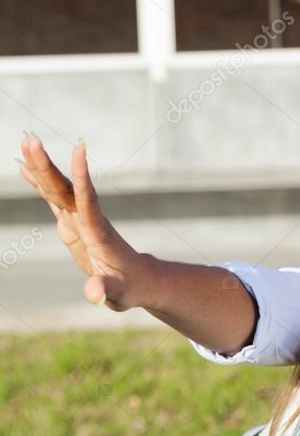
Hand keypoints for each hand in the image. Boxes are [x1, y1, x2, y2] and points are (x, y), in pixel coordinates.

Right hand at [18, 133, 152, 310]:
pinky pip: (53, 199)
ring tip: (27, 142)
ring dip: (42, 168)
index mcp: (98, 233)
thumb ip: (104, 292)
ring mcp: (80, 220)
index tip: (79, 149)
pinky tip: (24, 168)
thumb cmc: (130, 288)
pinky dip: (39, 184)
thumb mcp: (118, 295)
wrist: (138, 281)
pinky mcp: (73, 225)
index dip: (82, 177)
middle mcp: (88, 220)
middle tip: (31, 140)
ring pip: (58, 189)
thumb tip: (94, 295)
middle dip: (48, 167)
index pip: (87, 200)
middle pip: (66, 189)